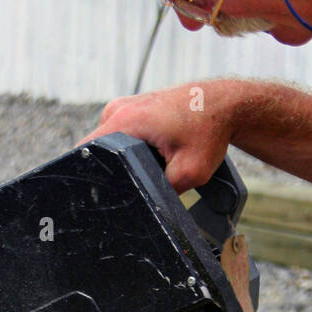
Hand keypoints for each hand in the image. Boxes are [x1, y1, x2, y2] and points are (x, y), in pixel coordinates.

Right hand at [79, 82, 234, 191]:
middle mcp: (117, 110)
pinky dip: (137, 147)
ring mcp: (123, 107)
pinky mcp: (131, 110)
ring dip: (130, 158)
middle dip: (121, 169)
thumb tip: (147, 206)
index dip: (93, 177)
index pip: (86, 153)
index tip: (108, 190)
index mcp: (124, 121)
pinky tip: (159, 147)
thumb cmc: (210, 131)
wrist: (225, 104)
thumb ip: (162, 192)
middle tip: (154, 169)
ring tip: (160, 155)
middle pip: (100, 153)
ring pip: (112, 146)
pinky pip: (123, 136)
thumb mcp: (189, 173)